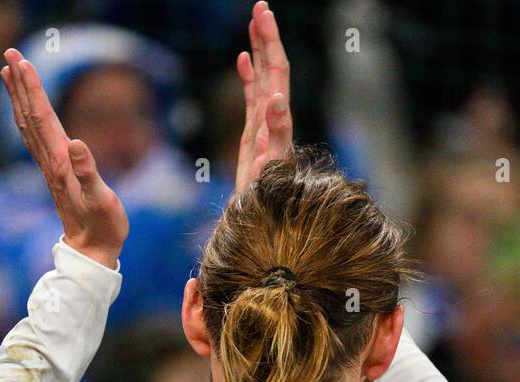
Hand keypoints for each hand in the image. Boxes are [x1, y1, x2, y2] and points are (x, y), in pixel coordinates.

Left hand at [1, 50, 126, 269]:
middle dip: (21, 84)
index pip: (43, 118)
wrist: (91, 253)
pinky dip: (27, 118)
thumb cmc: (102, 227)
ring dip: (20, 98)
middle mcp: (51, 162)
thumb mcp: (102, 200)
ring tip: (9, 74)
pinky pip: (35, 139)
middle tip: (10, 54)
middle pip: (30, 116)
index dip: (33, 89)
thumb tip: (77, 143)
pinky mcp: (55, 174)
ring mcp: (50, 168)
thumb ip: (88, 172)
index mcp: (61, 163)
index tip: (23, 63)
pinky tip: (25, 111)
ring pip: (28, 125)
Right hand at [234, 1, 292, 191]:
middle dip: (267, 36)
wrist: (261, 221)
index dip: (272, 43)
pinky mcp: (253, 133)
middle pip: (273, 69)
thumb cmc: (266, 201)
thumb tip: (275, 101)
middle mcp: (273, 118)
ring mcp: (263, 124)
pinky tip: (241, 58)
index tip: (264, 16)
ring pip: (263, 77)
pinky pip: (250, 96)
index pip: (277, 73)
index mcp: (278, 120)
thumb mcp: (269, 169)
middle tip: (261, 6)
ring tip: (255, 20)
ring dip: (260, 49)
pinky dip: (248, 75)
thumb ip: (274, 137)